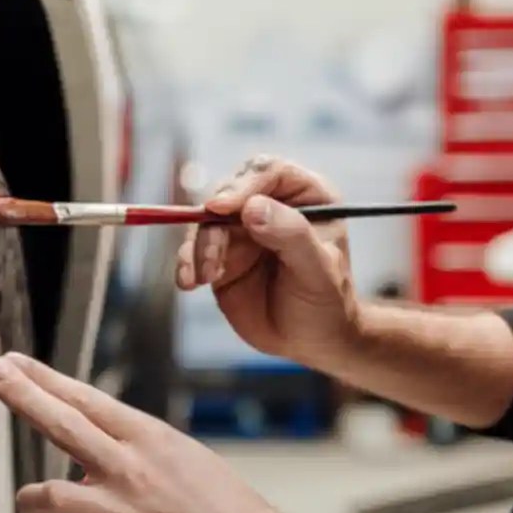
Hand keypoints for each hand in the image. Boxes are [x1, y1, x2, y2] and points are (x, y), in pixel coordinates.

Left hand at [0, 352, 308, 512]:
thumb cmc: (220, 505)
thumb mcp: (178, 455)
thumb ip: (130, 446)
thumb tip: (88, 441)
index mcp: (148, 438)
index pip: (85, 399)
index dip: (43, 378)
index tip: (11, 362)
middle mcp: (131, 469)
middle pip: (62, 424)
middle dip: (21, 396)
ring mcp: (122, 512)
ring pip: (54, 494)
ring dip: (32, 498)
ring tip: (27, 501)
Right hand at [176, 156, 356, 362]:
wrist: (312, 341)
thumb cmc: (327, 302)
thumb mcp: (318, 270)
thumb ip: (291, 235)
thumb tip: (252, 207)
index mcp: (303, 195)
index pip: (268, 172)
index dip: (243, 184)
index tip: (222, 207)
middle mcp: (268, 205)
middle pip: (228, 192)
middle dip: (213, 219)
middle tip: (212, 251)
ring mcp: (240, 230)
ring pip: (205, 222)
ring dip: (199, 247)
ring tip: (205, 277)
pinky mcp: (218, 255)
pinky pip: (193, 250)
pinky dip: (186, 263)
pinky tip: (188, 282)